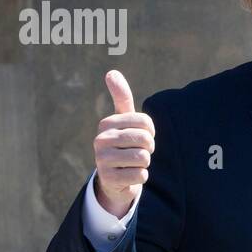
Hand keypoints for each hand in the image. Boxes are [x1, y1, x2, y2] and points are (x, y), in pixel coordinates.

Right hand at [93, 70, 154, 218]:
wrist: (115, 178)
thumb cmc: (124, 144)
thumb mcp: (124, 120)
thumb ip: (121, 97)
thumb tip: (111, 72)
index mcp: (106, 123)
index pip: (146, 122)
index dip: (150, 132)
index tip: (140, 137)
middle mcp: (100, 140)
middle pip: (145, 140)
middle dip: (148, 148)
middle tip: (138, 152)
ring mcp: (102, 160)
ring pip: (143, 158)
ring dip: (144, 163)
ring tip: (132, 163)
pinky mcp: (109, 179)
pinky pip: (140, 175)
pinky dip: (141, 177)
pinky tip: (129, 175)